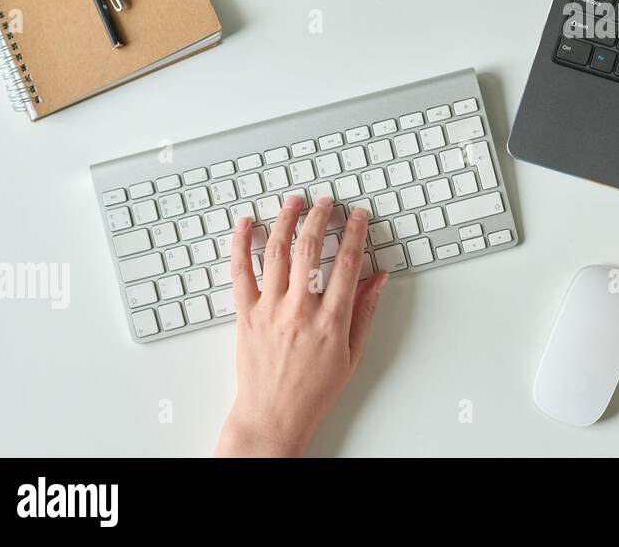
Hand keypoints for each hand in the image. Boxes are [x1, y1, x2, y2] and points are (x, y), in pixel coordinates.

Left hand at [214, 195, 387, 456]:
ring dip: (286, 220)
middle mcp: (299, 311)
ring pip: (277, 253)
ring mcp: (269, 311)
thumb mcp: (351, 354)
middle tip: (326, 202)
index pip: (346, 263)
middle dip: (320, 218)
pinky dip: (240, 245)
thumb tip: (377, 278)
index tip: (358, 216)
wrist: (272, 417)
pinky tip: (244, 225)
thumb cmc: (313, 391)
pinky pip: (240, 273)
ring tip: (294, 201)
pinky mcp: (245, 316)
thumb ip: (364, 311)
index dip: (355, 233)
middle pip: (310, 250)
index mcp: (331, 321)